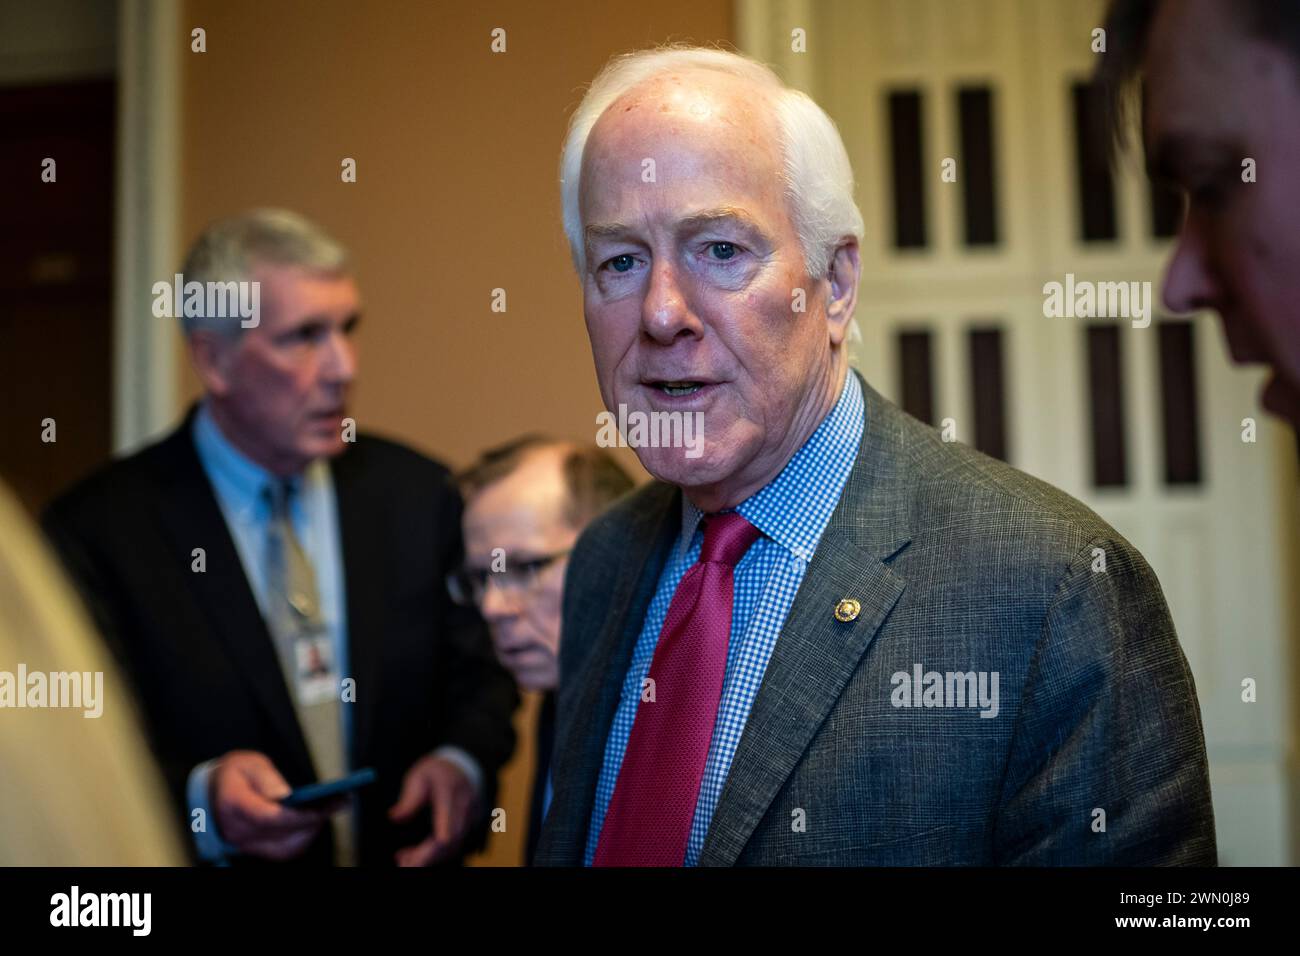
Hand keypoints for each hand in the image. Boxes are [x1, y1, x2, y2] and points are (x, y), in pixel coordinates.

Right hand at [211, 750, 336, 860]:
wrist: (215, 792)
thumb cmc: (235, 774)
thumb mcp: (248, 762)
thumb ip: (267, 776)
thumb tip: (286, 795)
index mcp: (234, 804)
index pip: (269, 818)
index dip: (299, 816)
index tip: (324, 807)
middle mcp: (238, 830)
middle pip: (282, 835)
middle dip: (315, 820)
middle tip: (339, 802)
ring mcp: (245, 843)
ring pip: (286, 849)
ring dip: (312, 831)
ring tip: (331, 809)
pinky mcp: (255, 849)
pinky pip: (284, 852)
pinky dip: (304, 839)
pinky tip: (317, 821)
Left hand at [388, 754, 477, 865]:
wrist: (462, 766)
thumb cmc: (437, 772)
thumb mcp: (418, 777)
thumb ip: (409, 798)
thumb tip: (395, 816)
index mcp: (450, 789)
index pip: (448, 817)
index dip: (439, 837)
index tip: (426, 850)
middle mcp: (465, 804)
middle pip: (451, 838)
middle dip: (427, 855)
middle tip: (402, 862)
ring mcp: (472, 815)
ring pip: (454, 845)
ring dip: (430, 857)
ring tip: (404, 858)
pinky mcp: (472, 825)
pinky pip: (456, 845)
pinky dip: (438, 853)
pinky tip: (419, 854)